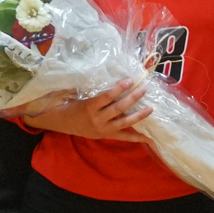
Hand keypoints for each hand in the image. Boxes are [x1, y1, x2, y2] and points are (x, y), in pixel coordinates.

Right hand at [27, 78, 151, 142]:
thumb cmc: (71, 105)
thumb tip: (109, 74)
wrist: (63, 123)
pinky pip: (124, 137)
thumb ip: (93, 89)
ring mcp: (103, 129)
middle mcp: (97, 119)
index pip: (107, 96)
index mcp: (90, 106)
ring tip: (150, 108)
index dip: (119, 88)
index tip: (129, 80)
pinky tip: (149, 138)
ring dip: (139, 115)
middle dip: (132, 98)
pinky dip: (137, 138)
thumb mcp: (79, 95)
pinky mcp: (107, 135)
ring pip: (124, 122)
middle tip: (143, 89)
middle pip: (118, 108)